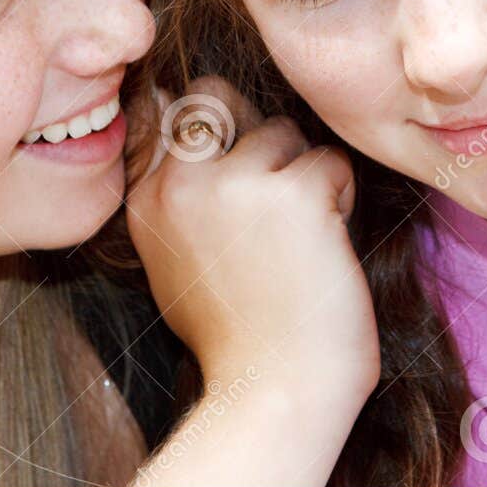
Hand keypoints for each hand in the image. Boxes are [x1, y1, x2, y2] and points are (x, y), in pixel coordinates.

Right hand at [127, 76, 378, 406]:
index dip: (218, 134)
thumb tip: (176, 103)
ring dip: (305, 173)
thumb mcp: (177, 257)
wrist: (275, 391)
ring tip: (303, 235)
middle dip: (254, 129)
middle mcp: (180, 183)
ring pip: (283, 129)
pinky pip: (330, 161)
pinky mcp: (292, 192)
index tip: (241, 182)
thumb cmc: (238, 334)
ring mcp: (233, 183)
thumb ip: (179, 193)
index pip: (173, 112)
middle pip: (217, 94)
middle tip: (277, 189)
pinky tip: (327, 249)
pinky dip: (340, 199)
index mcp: (146, 200)